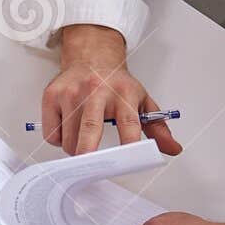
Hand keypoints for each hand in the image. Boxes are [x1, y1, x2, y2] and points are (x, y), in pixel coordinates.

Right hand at [42, 25, 180, 155]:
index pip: (128, 122)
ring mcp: (72, 93)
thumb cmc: (115, 83)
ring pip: (68, 139)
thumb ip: (157, 127)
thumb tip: (172, 149)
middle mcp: (96, 91)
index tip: (126, 161)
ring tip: (83, 140)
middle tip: (89, 167)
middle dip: (88, 152)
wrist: (92, 56)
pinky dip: (59, 140)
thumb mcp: (141, 100)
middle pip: (90, 129)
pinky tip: (68, 130)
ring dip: (76, 149)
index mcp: (123, 93)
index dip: (128, 144)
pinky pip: (52, 134)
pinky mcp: (52, 97)